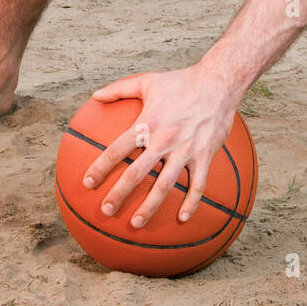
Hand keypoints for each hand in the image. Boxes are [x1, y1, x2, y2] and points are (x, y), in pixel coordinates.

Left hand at [82, 65, 236, 225]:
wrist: (218, 82)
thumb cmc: (181, 81)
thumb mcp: (147, 81)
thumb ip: (119, 89)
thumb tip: (95, 95)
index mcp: (148, 123)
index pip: (117, 149)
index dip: (100, 167)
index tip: (88, 183)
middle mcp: (164, 139)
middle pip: (136, 173)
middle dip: (119, 194)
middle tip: (106, 211)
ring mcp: (185, 150)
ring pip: (164, 185)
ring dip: (149, 207)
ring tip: (136, 223)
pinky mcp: (204, 155)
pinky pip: (198, 185)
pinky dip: (191, 203)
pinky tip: (182, 219)